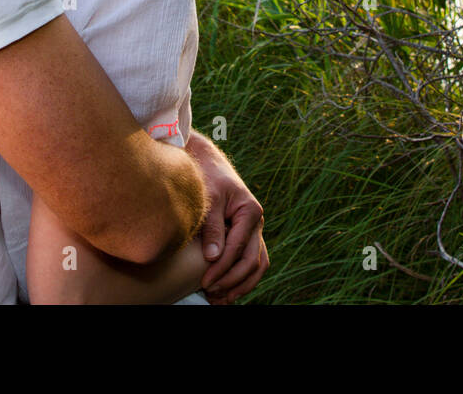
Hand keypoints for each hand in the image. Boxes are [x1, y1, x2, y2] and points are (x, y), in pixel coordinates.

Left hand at [186, 133, 268, 303]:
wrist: (209, 164)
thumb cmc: (208, 178)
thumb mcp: (208, 200)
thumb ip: (212, 228)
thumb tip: (213, 257)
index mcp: (250, 212)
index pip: (238, 248)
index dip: (222, 268)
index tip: (205, 281)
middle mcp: (256, 223)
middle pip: (252, 261)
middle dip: (232, 280)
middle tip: (211, 292)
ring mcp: (254, 231)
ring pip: (257, 265)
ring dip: (242, 284)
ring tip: (221, 298)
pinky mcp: (245, 236)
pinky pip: (251, 261)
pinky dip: (242, 278)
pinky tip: (226, 290)